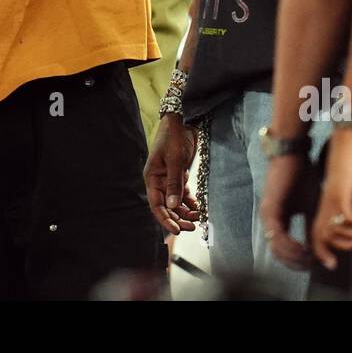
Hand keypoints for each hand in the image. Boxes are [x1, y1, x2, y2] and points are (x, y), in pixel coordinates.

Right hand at [145, 112, 201, 233]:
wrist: (182, 122)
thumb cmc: (174, 138)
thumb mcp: (175, 160)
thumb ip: (174, 183)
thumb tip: (172, 206)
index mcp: (152, 177)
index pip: (156, 204)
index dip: (165, 219)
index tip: (177, 230)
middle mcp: (159, 181)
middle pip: (166, 207)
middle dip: (178, 218)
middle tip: (192, 227)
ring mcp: (168, 180)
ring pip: (175, 203)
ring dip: (185, 212)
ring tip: (198, 218)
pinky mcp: (178, 177)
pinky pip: (183, 195)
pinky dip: (190, 202)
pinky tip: (199, 208)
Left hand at [260, 153, 312, 269]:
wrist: (293, 156)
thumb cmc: (301, 177)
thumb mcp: (309, 206)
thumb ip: (311, 226)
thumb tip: (318, 246)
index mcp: (277, 219)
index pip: (282, 249)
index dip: (297, 259)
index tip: (313, 264)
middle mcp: (269, 220)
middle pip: (278, 252)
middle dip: (296, 262)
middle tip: (312, 266)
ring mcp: (267, 215)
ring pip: (277, 247)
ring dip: (295, 256)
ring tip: (311, 259)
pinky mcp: (269, 209)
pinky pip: (278, 236)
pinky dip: (292, 246)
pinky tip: (306, 249)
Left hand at [310, 131, 351, 268]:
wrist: (345, 147)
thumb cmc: (346, 169)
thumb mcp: (343, 193)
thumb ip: (342, 208)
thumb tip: (348, 225)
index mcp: (322, 207)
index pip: (315, 236)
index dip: (321, 252)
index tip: (332, 264)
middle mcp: (323, 206)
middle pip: (324, 238)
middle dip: (343, 246)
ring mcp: (330, 200)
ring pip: (336, 230)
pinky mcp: (340, 194)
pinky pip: (347, 216)